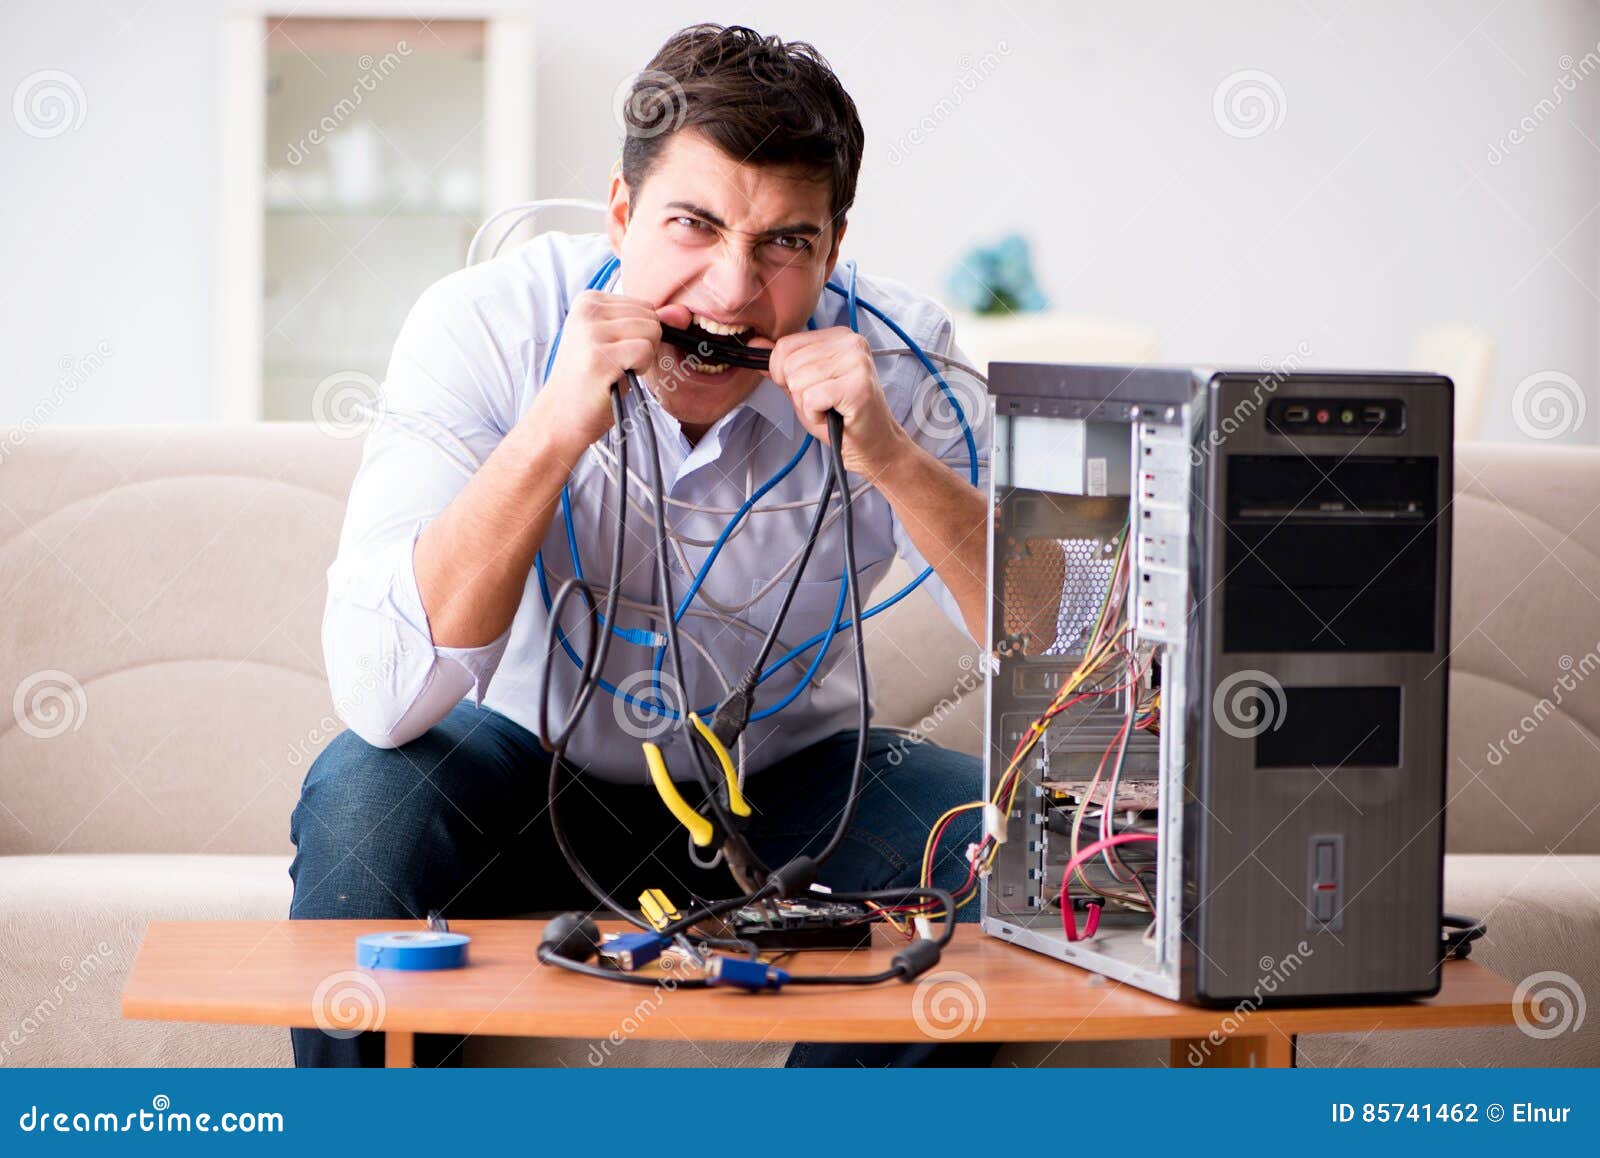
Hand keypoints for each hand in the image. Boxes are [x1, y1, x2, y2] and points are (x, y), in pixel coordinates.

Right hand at [528, 291, 690, 458]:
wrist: (561, 416)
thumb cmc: (590, 381)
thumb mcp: (615, 342)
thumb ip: (646, 324)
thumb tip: (681, 313)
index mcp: (588, 300)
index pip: (644, 305)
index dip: (640, 334)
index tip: (614, 351)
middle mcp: (587, 310)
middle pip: (650, 316)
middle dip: (644, 344)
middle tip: (616, 364)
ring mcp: (591, 332)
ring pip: (651, 331)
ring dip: (642, 357)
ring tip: (615, 370)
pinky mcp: (600, 356)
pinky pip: (645, 351)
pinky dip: (640, 368)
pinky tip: (617, 378)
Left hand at [756, 326, 910, 475]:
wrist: (873, 444)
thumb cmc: (840, 416)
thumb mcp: (804, 386)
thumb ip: (780, 366)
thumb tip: (754, 344)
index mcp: (839, 336)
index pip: (785, 345)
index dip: (784, 374)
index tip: (808, 388)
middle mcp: (850, 342)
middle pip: (790, 364)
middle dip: (798, 392)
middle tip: (824, 402)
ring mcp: (857, 362)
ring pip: (798, 382)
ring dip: (808, 405)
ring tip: (830, 409)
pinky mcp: (858, 386)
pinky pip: (811, 398)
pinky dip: (815, 415)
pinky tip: (833, 416)